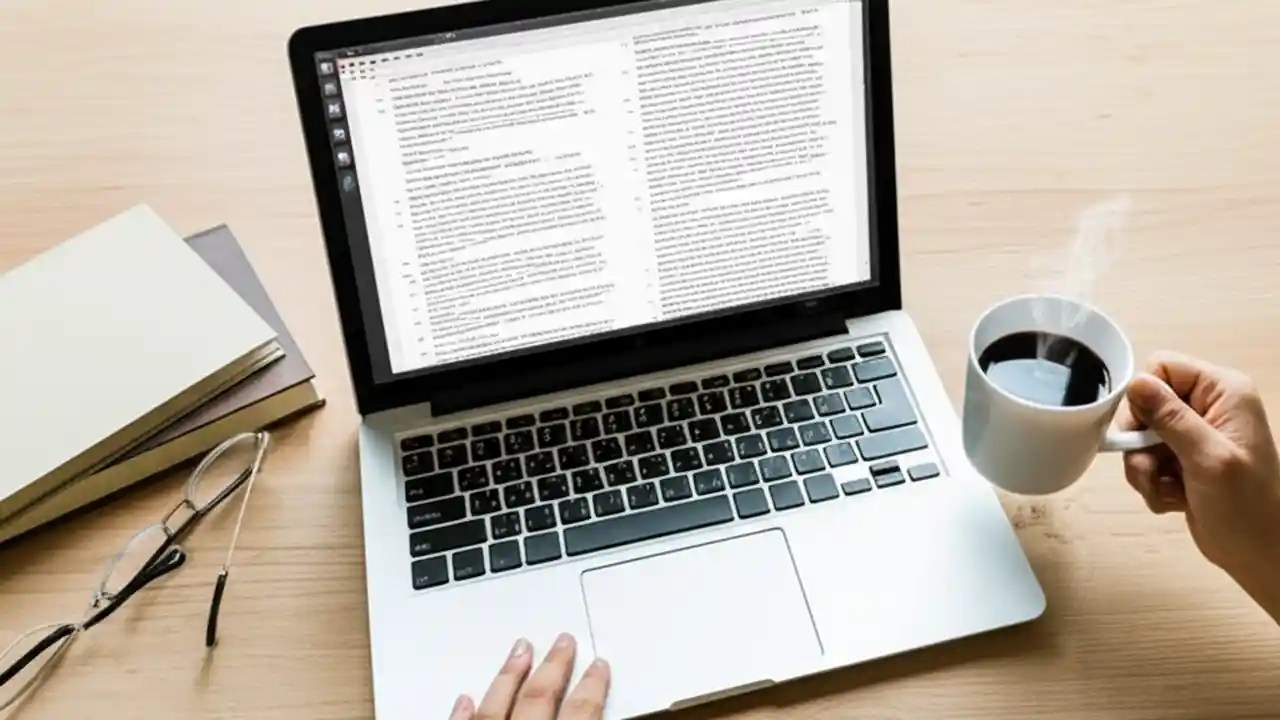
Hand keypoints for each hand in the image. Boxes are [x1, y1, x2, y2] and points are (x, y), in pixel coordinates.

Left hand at [449, 634, 609, 719]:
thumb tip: (614, 716)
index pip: (581, 713)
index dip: (593, 688)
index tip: (599, 666)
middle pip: (538, 698)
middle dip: (553, 667)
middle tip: (563, 641)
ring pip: (496, 706)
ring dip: (509, 676)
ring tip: (519, 649)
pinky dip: (462, 713)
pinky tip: (464, 698)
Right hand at [1120, 351, 1279, 620]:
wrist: (1259, 553)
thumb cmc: (1246, 507)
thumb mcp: (1208, 458)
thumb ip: (1171, 418)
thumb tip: (1136, 383)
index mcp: (1223, 392)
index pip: (1162, 367)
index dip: (1145, 397)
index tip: (1143, 431)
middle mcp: (1207, 407)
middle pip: (1145, 404)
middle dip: (1140, 441)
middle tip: (1151, 468)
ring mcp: (1193, 435)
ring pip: (1139, 437)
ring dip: (1144, 468)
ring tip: (1166, 491)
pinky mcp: (1181, 460)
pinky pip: (1145, 460)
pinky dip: (1152, 483)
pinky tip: (1174, 499)